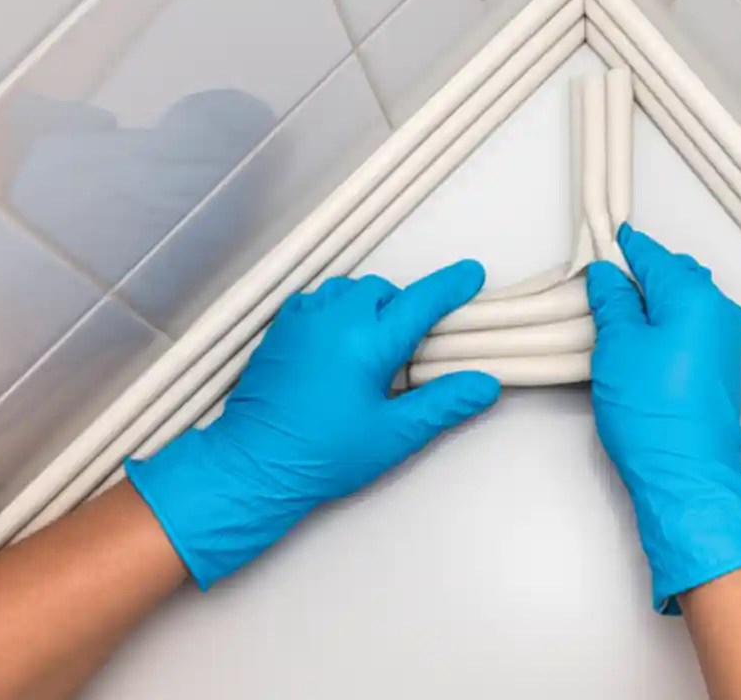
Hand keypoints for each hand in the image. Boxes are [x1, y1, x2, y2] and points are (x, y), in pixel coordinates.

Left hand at [127, 261, 502, 587]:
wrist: (255, 465)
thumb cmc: (326, 453)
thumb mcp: (394, 435)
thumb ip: (443, 404)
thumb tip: (485, 384)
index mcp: (368, 341)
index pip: (421, 300)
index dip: (451, 286)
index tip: (472, 275)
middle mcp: (335, 318)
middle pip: (384, 291)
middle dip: (405, 305)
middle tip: (414, 343)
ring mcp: (302, 320)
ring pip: (348, 290)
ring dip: (370, 304)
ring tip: (376, 341)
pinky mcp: (280, 330)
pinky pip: (318, 301)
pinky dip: (337, 309)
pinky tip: (339, 340)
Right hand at [587, 225, 740, 613]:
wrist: (685, 473)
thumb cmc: (652, 413)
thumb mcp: (617, 347)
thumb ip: (613, 301)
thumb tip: (608, 275)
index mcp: (696, 297)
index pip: (655, 257)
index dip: (625, 248)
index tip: (605, 240)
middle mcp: (721, 313)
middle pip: (676, 277)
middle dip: (642, 275)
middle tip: (603, 283)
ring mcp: (727, 343)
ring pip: (688, 304)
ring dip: (656, 303)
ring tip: (619, 316)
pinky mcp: (723, 370)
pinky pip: (696, 330)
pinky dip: (670, 326)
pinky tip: (643, 343)